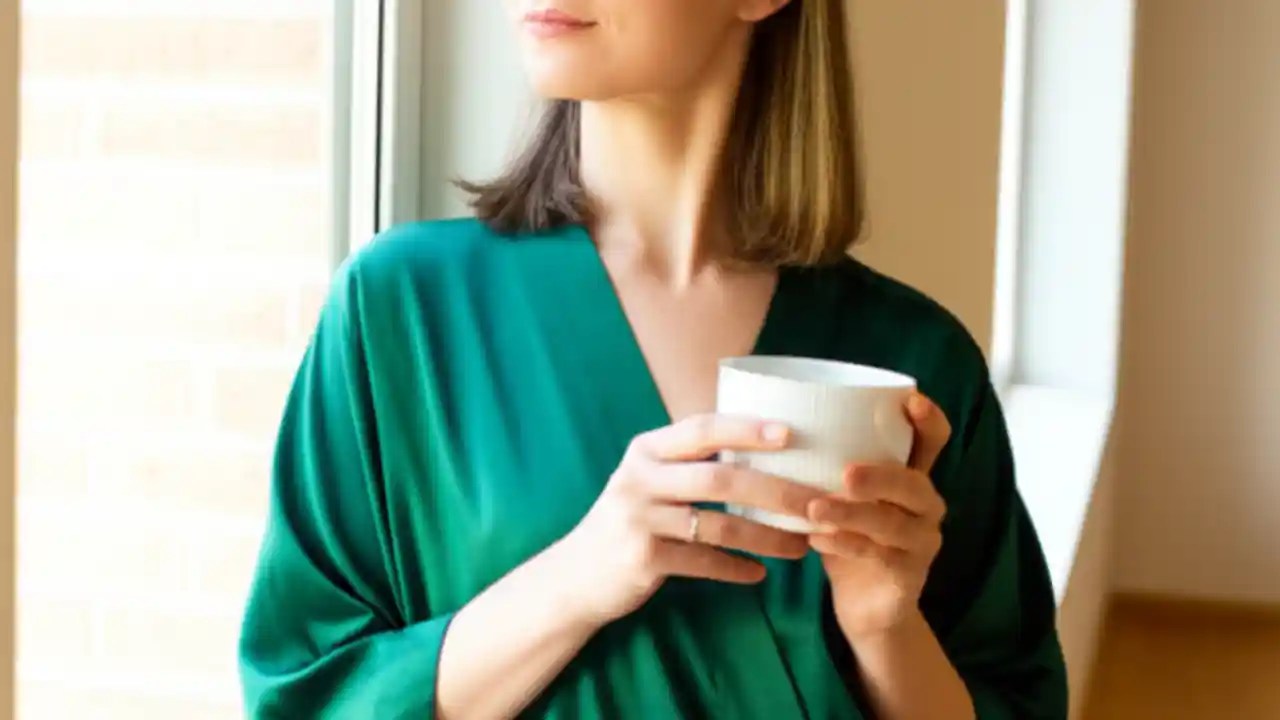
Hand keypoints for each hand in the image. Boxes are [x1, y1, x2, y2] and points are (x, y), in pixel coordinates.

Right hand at [560, 414, 822, 624]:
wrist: (574, 576)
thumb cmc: (629, 520)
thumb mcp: (647, 480)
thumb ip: (688, 462)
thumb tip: (763, 445)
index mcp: (646, 450)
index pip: (701, 428)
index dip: (746, 429)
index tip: (790, 433)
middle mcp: (639, 479)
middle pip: (720, 478)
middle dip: (776, 491)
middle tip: (815, 502)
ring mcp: (639, 519)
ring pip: (719, 525)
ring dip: (767, 537)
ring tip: (802, 546)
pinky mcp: (643, 559)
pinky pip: (704, 562)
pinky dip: (737, 568)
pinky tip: (759, 574)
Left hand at [809, 393, 951, 639]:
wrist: (865, 608)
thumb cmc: (846, 539)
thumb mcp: (840, 499)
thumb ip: (825, 468)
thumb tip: (772, 426)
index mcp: (911, 477)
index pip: (933, 442)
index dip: (929, 420)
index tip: (911, 401)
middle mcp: (925, 506)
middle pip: (914, 483)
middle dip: (879, 477)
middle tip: (845, 474)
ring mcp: (921, 542)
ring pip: (892, 523)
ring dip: (852, 514)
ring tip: (815, 509)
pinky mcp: (908, 575)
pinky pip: (880, 557)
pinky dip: (846, 546)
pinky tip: (817, 541)